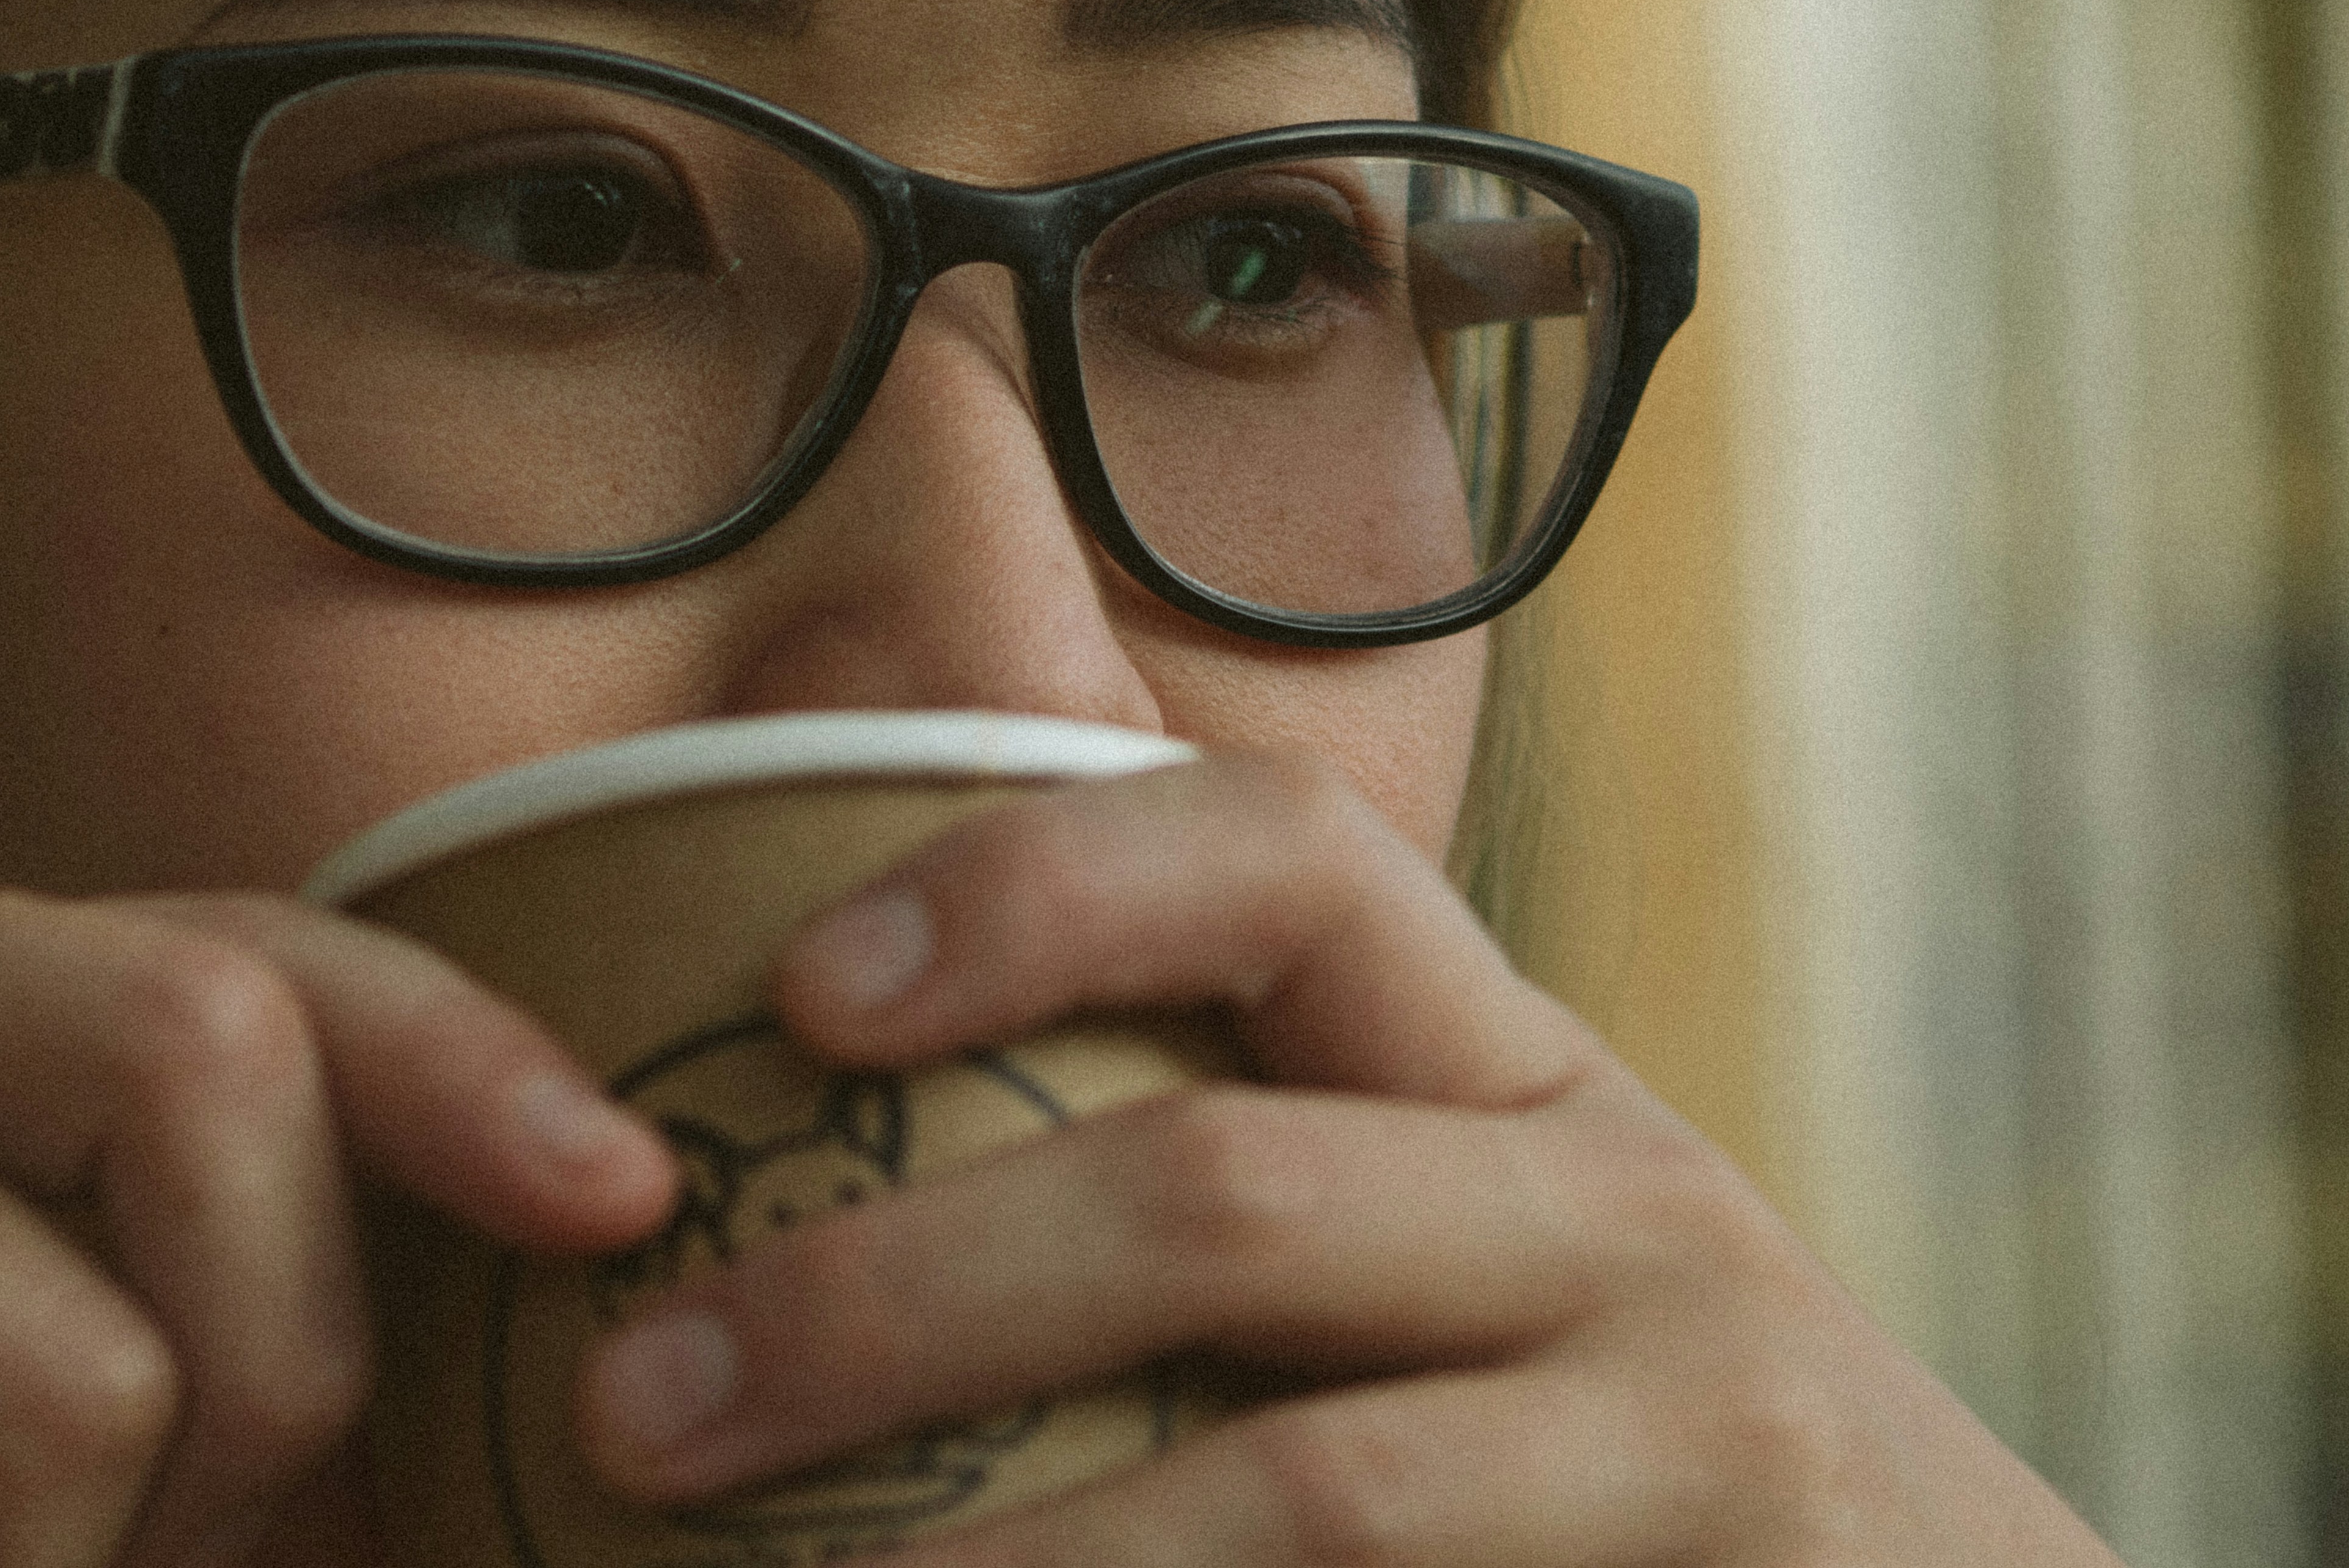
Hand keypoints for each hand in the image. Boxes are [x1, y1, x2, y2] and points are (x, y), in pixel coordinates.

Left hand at [569, 748, 2121, 1565]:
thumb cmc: (1657, 1481)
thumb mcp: (1508, 1286)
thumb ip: (1275, 1215)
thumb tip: (821, 1279)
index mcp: (1531, 1088)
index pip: (1288, 854)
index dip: (1029, 887)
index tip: (797, 991)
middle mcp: (1635, 1217)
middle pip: (1209, 1192)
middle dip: (884, 1303)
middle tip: (634, 1410)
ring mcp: (1714, 1439)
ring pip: (1290, 1494)